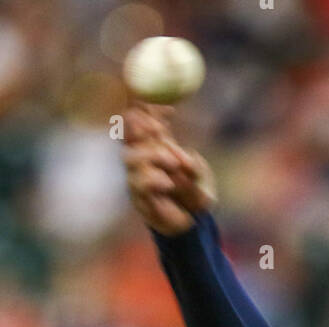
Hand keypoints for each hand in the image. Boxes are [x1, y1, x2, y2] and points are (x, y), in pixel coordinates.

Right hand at [122, 102, 216, 236]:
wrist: (193, 221)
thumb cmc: (195, 191)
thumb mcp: (200, 173)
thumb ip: (193, 163)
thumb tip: (182, 159)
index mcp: (155, 143)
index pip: (142, 118)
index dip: (145, 106)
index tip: (160, 103)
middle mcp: (141, 157)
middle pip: (128, 133)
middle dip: (138, 124)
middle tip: (156, 126)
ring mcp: (137, 177)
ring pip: (130, 158)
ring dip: (151, 155)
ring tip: (173, 163)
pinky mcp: (139, 198)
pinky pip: (139, 185)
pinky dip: (153, 180)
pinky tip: (167, 182)